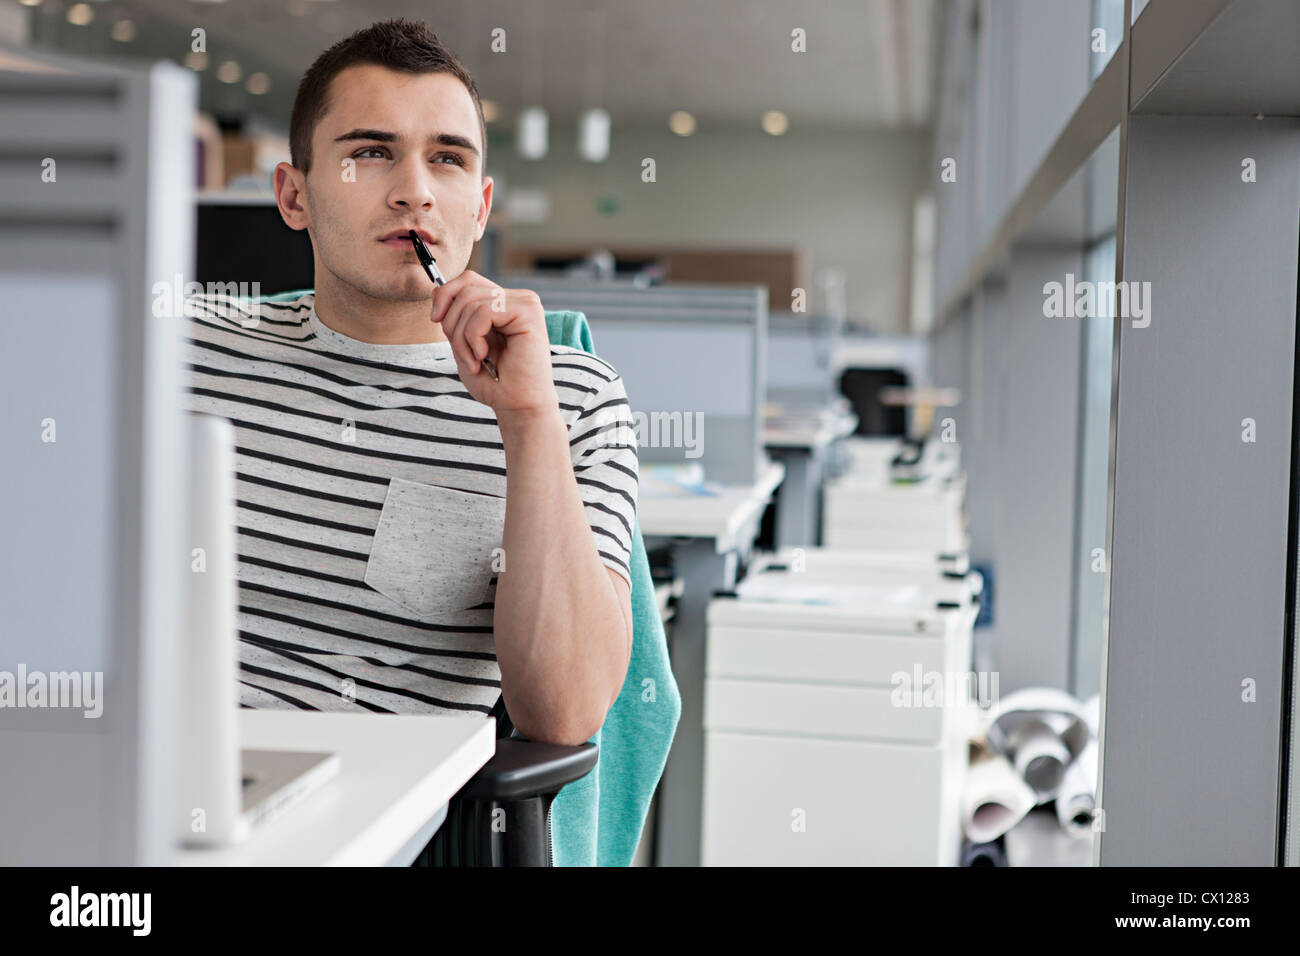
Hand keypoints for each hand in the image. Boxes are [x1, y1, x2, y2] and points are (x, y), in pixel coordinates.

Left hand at [431, 271, 559, 416]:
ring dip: (462, 337)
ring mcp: (526, 303)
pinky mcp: (529, 313)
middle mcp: (519, 299)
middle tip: (463, 355)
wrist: (519, 406)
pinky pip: (484, 312)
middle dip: (452, 324)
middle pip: (466, 289)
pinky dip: (474, 337)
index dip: (446, 295)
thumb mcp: (464, 344)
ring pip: (471, 301)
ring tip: (474, 361)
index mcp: (505, 304)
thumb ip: (454, 317)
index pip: (468, 280)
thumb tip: (435, 288)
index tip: (436, 320)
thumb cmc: (496, 383)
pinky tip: (483, 356)